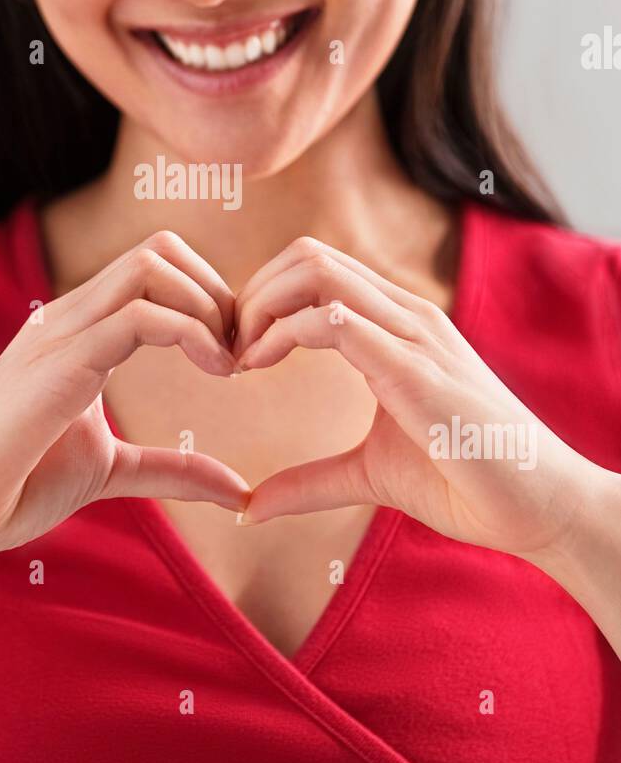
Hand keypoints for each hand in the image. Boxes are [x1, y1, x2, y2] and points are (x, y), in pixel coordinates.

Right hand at [0, 232, 248, 564]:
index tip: (237, 359)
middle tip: (241, 355)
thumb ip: (171, 470)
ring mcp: (60, 333)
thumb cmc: (12, 486)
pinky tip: (216, 372)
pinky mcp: (57, 364)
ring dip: (209, 306)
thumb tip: (237, 489)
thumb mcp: (110, 471)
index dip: (210, 300)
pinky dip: (193, 333)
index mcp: (80, 330)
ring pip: (152, 265)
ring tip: (229, 365)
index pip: (156, 267)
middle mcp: (70, 317)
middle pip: (160, 249)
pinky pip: (138, 317)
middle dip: (217, 292)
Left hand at [231, 236, 597, 564]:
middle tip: (226, 349)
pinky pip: (334, 318)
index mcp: (398, 326)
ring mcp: (413, 334)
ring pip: (316, 271)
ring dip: (259, 305)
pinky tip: (258, 368)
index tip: (234, 352)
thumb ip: (310, 481)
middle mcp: (406, 315)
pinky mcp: (414, 367)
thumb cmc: (467, 481)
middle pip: (308, 255)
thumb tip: (251, 506)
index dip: (262, 300)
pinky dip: (280, 333)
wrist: (538, 507)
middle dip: (252, 293)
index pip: (316, 269)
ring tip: (238, 357)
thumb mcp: (369, 475)